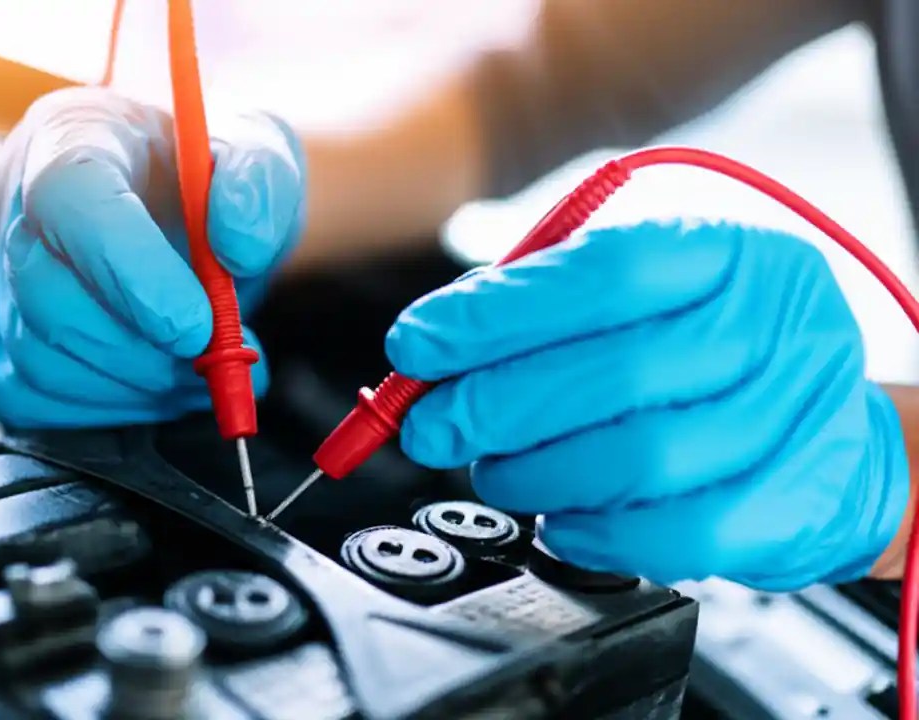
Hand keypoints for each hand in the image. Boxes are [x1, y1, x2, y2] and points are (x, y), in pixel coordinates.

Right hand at [0, 88, 303, 427]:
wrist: (205, 218)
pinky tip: (168, 384)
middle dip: (140, 346)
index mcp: (73, 132)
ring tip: (206, 367)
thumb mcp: (264, 155)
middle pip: (43, 291)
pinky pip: (37, 397)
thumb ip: (260, 181)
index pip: (67, 195)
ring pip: (40, 356)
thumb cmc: (221, 181)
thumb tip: (238, 243)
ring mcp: (1, 274)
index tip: (199, 325)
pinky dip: (114, 406)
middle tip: (216, 354)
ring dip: (138, 383)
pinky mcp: (5, 341)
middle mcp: (16, 199)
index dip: (128, 269)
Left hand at [386, 219, 910, 590]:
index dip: (494, 313)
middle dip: (493, 406)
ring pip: (638, 458)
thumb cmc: (711, 359)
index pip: (601, 273)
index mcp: (727, 254)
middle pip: (613, 372)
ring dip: (536, 474)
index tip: (417, 344)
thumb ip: (542, 314)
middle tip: (432, 427)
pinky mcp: (795, 502)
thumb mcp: (642, 304)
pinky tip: (557, 519)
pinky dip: (594, 531)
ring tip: (497, 472)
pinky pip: (676, 532)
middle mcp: (773, 325)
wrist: (833, 440)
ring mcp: (796, 417)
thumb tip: (430, 350)